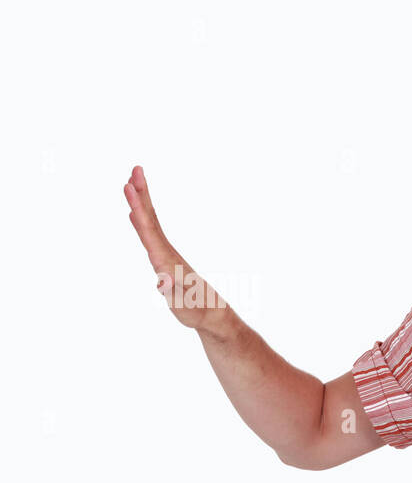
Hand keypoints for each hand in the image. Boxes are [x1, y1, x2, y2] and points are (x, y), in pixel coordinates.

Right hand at [123, 165, 222, 328]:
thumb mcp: (184, 305)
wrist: (212, 313)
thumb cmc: (197, 310)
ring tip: (132, 180)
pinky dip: (142, 220)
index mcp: (167, 260)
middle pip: (151, 218)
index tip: (129, 188)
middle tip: (136, 169)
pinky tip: (134, 212)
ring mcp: (166, 253)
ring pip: (151, 222)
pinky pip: (151, 234)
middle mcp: (166, 252)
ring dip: (142, 201)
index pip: (149, 230)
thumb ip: (173, 293)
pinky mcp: (165, 258)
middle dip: (142, 194)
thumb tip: (162, 281)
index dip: (138, 209)